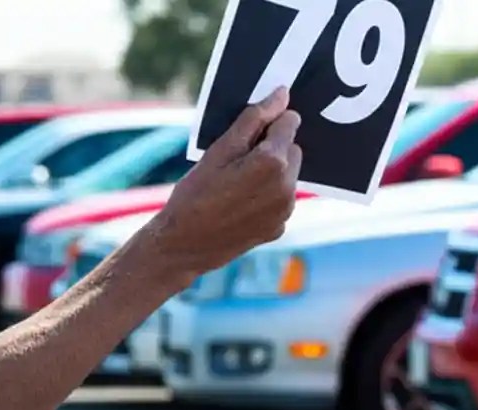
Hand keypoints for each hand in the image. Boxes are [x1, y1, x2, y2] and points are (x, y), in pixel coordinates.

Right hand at [139, 87, 302, 286]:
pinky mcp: (280, 227)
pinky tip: (240, 203)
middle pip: (293, 150)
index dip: (271, 122)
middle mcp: (287, 188)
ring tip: (236, 184)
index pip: (290, 124)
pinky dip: (268, 196)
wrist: (184, 244)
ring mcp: (286, 211)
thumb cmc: (195, 192)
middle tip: (237, 160)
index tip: (252, 130)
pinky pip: (281, 200)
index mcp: (273, 163)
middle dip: (272, 149)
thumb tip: (282, 95)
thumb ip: (254, 120)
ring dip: (272, 173)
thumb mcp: (219, 149)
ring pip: (289, 177)